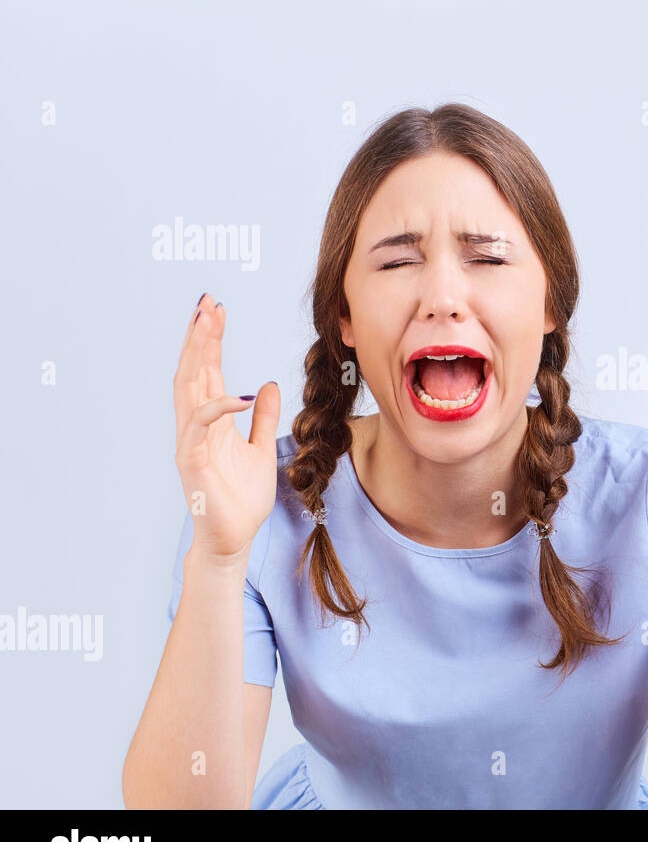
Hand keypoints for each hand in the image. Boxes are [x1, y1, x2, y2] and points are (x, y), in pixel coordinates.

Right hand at [173, 294, 280, 562]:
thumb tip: (264, 384)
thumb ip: (261, 417)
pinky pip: (199, 428)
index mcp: (212, 421)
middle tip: (208, 302)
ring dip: (198, 355)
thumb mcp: (261, 448)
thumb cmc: (242, 497)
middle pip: (194, 371)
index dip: (211, 340)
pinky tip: (238, 392)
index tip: (218, 309)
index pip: (207, 371)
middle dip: (200, 336)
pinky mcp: (191, 462)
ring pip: (188, 389)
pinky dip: (217, 407)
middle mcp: (196, 426)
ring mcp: (190, 442)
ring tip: (209, 324)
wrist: (235, 538)